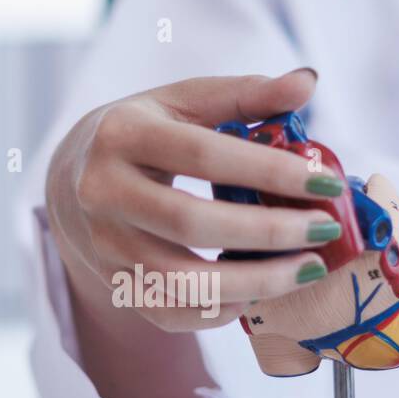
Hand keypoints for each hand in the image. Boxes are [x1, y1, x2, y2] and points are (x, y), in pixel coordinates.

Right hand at [45, 69, 344, 331]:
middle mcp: (103, 192)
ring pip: (181, 282)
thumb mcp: (184, 102)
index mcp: (122, 135)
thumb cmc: (145, 133)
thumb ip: (245, 94)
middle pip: (190, 223)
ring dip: (255, 282)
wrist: (72, 179)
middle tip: (324, 230)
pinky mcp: (114, 284)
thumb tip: (307, 83)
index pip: (203, 155)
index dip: (269, 170)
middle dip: (269, 232)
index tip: (326, 184)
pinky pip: (172, 313)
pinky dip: (221, 311)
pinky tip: (260, 292)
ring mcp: (104, 245)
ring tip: (307, 269)